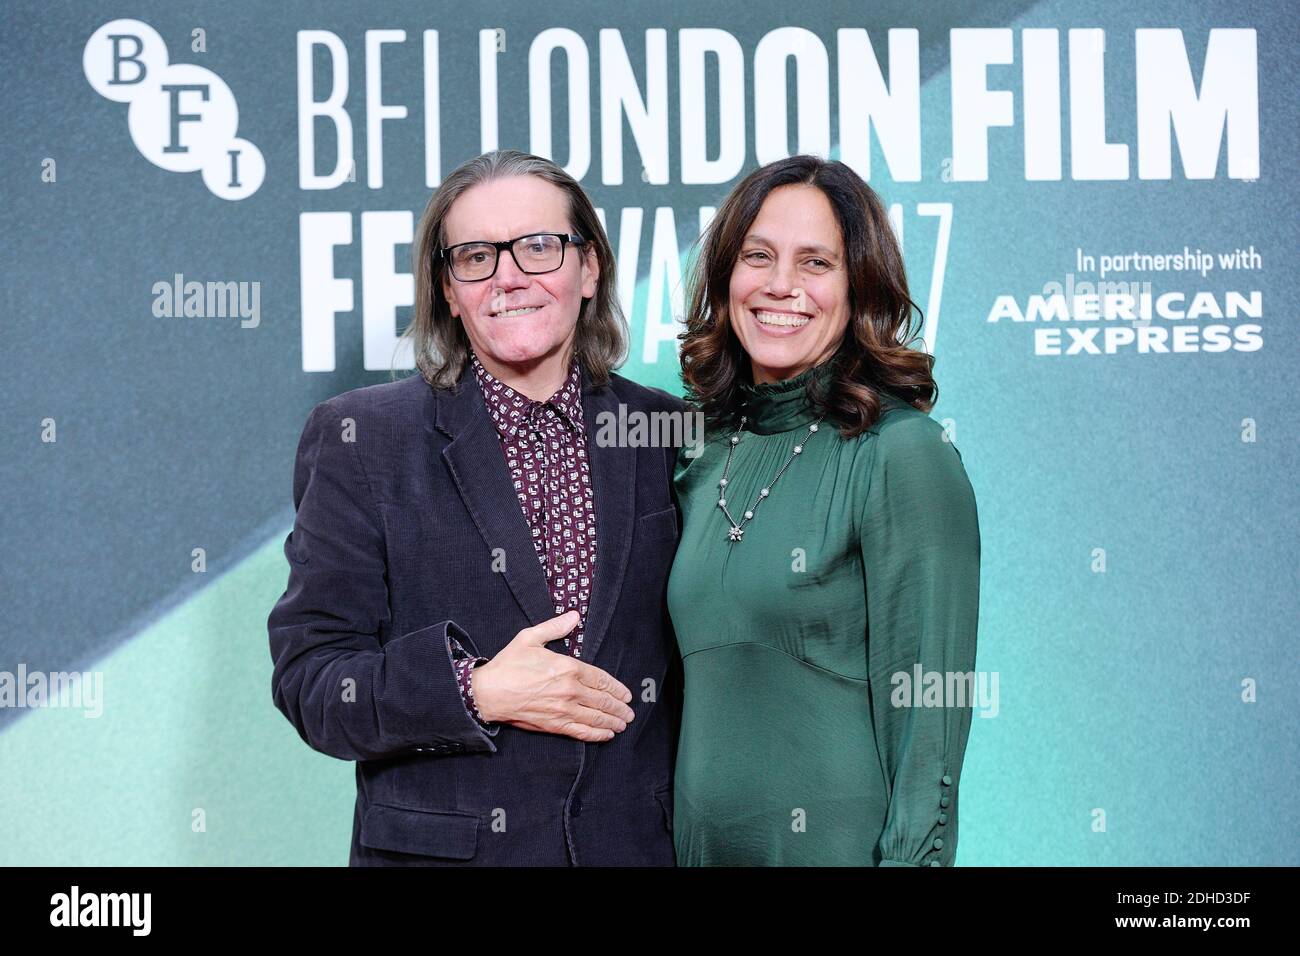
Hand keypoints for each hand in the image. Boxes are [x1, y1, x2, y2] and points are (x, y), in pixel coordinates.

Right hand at [471, 611, 634, 741]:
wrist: (489, 692)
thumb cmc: (508, 664)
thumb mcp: (530, 637)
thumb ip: (555, 627)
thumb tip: (574, 616)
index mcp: (568, 667)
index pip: (601, 679)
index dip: (617, 688)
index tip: (626, 693)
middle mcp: (570, 690)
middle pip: (603, 701)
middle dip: (619, 707)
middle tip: (629, 711)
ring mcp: (563, 710)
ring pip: (596, 718)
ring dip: (613, 721)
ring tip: (623, 723)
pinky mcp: (554, 725)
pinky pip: (582, 732)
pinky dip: (597, 734)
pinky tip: (606, 734)